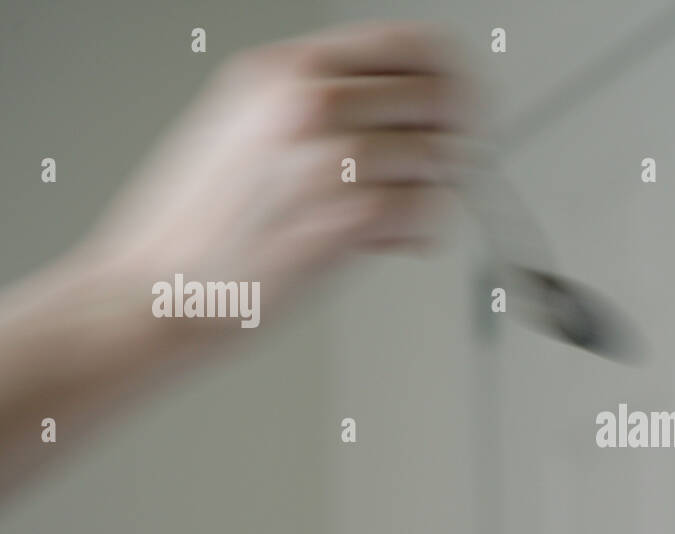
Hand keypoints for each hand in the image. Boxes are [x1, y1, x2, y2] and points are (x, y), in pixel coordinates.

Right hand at [66, 19, 480, 329]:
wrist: (154, 293)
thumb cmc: (196, 229)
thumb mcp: (244, 127)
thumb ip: (317, 108)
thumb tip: (402, 109)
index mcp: (283, 69)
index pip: (414, 44)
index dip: (454, 79)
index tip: (465, 109)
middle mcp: (307, 102)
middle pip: (444, 100)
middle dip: (455, 141)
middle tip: (445, 173)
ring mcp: (328, 158)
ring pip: (443, 160)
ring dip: (432, 196)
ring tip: (390, 220)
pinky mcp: (346, 219)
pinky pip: (431, 213)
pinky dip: (420, 236)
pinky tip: (382, 245)